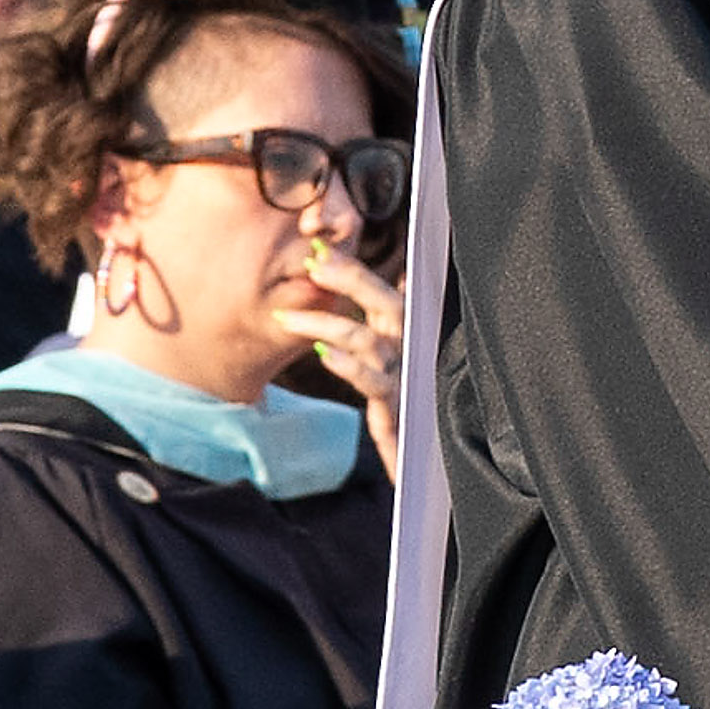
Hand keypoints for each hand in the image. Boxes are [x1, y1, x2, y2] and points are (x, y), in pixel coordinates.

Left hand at [279, 241, 405, 474]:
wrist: (422, 457)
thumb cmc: (404, 403)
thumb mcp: (390, 361)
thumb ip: (383, 323)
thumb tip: (386, 282)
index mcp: (406, 333)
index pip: (382, 291)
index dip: (352, 270)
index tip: (318, 251)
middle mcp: (410, 348)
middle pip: (385, 303)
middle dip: (349, 280)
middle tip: (311, 266)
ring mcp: (405, 375)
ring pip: (368, 339)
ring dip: (325, 324)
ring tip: (286, 318)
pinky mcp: (397, 407)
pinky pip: (373, 381)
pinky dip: (347, 365)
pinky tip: (324, 355)